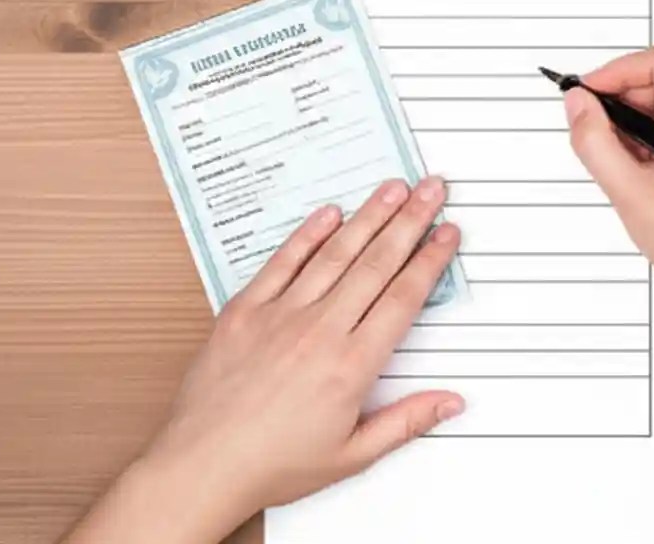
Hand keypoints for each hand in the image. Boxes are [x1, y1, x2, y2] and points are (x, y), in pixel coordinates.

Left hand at [63, 177, 463, 543]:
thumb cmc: (272, 464)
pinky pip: (282, 262)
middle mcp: (319, 331)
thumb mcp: (352, 455)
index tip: (446, 235)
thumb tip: (450, 403)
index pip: (403, 298)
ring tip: (392, 189)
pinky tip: (329, 213)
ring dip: (368, 216)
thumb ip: (406, 422)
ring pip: (335, 253)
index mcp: (351, 366)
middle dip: (409, 220)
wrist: (204, 465)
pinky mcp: (244, 311)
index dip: (429, 260)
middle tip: (430, 190)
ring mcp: (280, 315)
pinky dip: (307, 235)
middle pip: (376, 263)